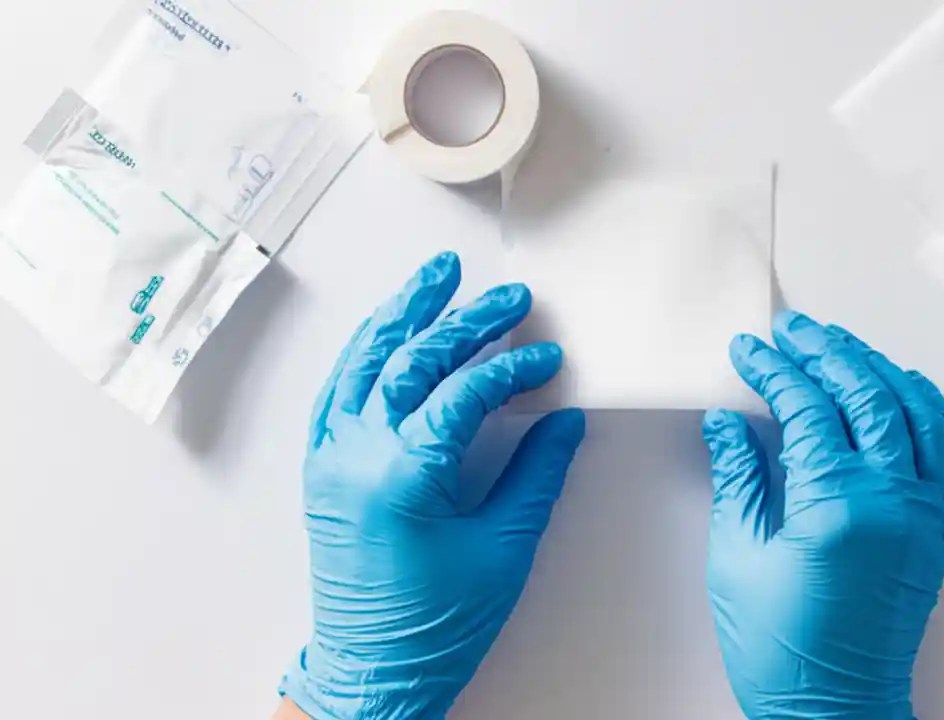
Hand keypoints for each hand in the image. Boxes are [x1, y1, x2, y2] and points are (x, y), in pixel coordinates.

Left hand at [280, 252, 586, 719]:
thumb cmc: (437, 623)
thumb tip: (563, 419)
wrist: (371, 672)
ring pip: (363, 362)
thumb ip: (535, 474)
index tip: (547, 358)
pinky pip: (336, 391)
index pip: (462, 393)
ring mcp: (331, 457)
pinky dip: (363, 353)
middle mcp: (357, 453)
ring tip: (435, 276)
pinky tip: (385, 331)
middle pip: (411, 361)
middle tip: (508, 296)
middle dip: (463, 322)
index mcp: (403, 474)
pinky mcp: (321, 468)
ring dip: (402, 314)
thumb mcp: (503, 548)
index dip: (510, 369)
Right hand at [702, 311, 943, 719]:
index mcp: (836, 503)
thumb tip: (727, 422)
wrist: (835, 709)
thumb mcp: (738, 557)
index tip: (748, 350)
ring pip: (914, 412)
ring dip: (876, 368)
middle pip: (865, 392)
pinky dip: (933, 413)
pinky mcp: (940, 532)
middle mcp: (893, 498)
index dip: (772, 371)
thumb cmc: (780, 647)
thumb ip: (738, 477)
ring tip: (840, 344)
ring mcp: (925, 513)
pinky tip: (907, 390)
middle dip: (826, 350)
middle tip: (792, 330)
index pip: (806, 407)